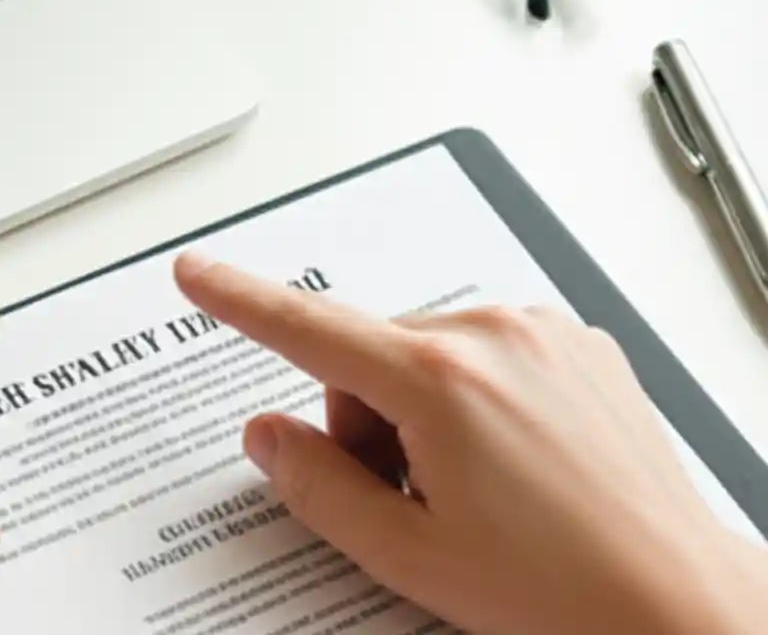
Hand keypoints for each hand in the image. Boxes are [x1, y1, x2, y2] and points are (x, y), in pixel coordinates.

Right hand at [174, 253, 767, 633]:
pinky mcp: (577, 345)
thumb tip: (268, 436)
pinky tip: (509, 465)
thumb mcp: (407, 555)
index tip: (196, 273)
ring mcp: (544, 335)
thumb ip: (317, 487)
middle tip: (408, 499)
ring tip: (470, 491)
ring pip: (427, 355)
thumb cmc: (561, 592)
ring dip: (420, 413)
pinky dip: (473, 400)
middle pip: (370, 356)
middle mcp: (495, 335)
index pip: (309, 328)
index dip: (240, 301)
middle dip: (365, 422)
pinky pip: (485, 353)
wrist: (678, 605)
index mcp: (443, 381)